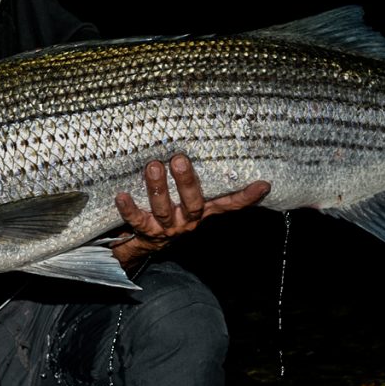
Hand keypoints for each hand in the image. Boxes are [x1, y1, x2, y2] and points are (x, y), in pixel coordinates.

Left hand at [112, 154, 269, 268]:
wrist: (143, 242)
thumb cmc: (169, 208)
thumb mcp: (188, 197)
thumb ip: (199, 179)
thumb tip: (213, 143)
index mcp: (202, 210)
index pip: (228, 203)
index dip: (246, 196)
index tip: (263, 184)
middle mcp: (188, 220)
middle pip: (193, 203)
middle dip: (187, 182)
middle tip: (179, 160)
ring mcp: (167, 227)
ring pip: (164, 210)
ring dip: (158, 189)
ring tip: (153, 167)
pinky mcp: (145, 232)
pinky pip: (138, 220)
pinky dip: (129, 208)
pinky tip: (121, 196)